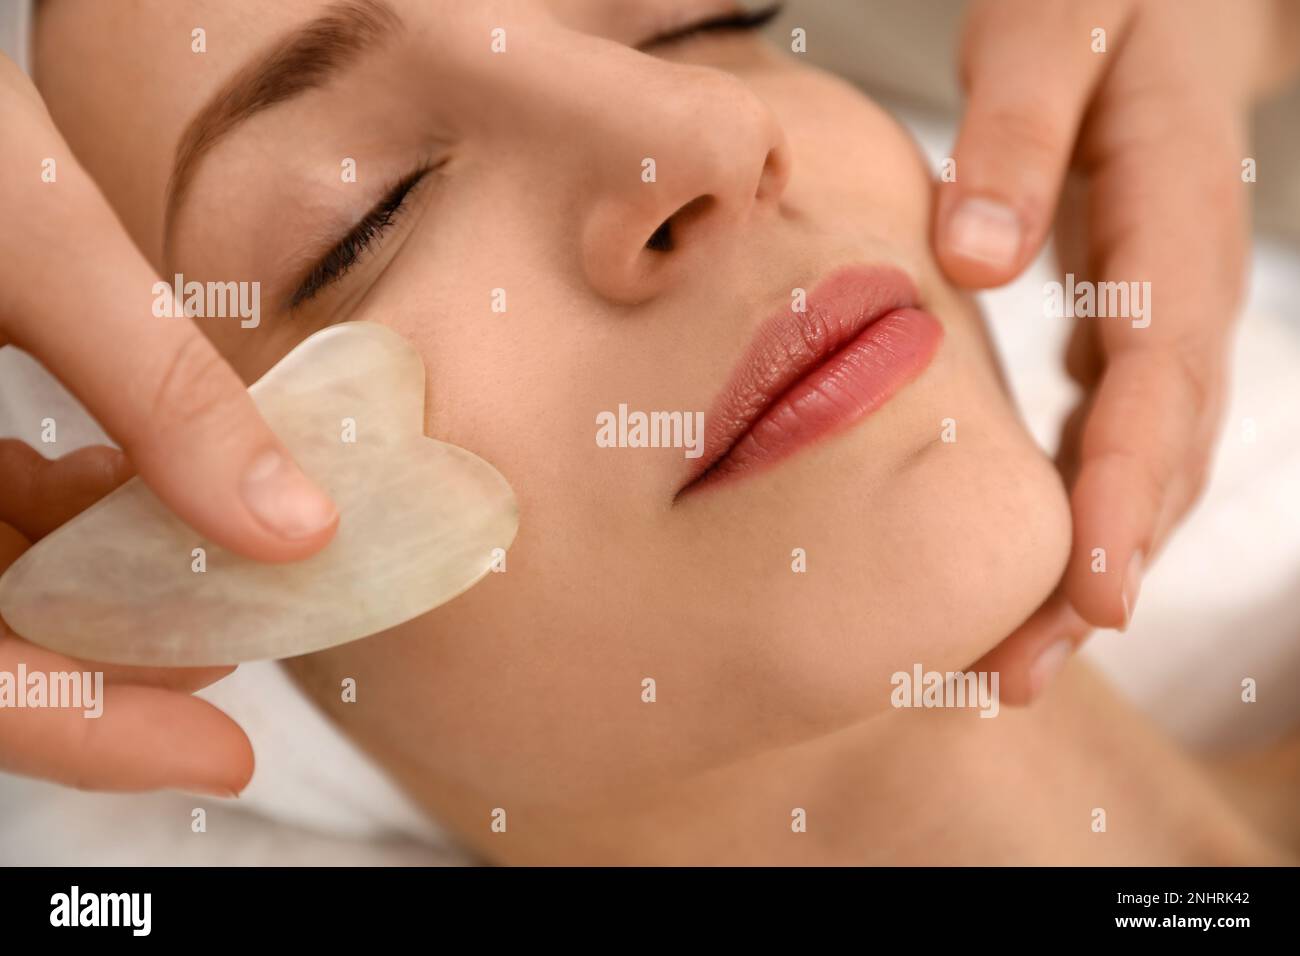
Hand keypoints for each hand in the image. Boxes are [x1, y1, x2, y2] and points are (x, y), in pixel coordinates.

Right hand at [0, 55, 337, 790]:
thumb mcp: (22, 233)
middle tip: (257, 628)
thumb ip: (156, 386)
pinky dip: (68, 504)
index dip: (87, 733)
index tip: (222, 757)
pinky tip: (146, 472)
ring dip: (116, 568)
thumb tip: (295, 523)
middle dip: (128, 641)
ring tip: (233, 545)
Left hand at [936, 0, 1299, 702]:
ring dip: (1082, 564)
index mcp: (1173, 221)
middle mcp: (1183, 288)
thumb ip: (1017, 129)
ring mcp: (1164, 315)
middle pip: (1156, 454)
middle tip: (1015, 676)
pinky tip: (1023, 566)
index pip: (1160, 378)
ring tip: (1007, 663)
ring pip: (1139, 462)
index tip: (1091, 592)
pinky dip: (1074, 507)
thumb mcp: (1054, 27)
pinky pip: (1114, 433)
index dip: (1128, 490)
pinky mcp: (1129, 325)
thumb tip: (975, 258)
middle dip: (1095, 572)